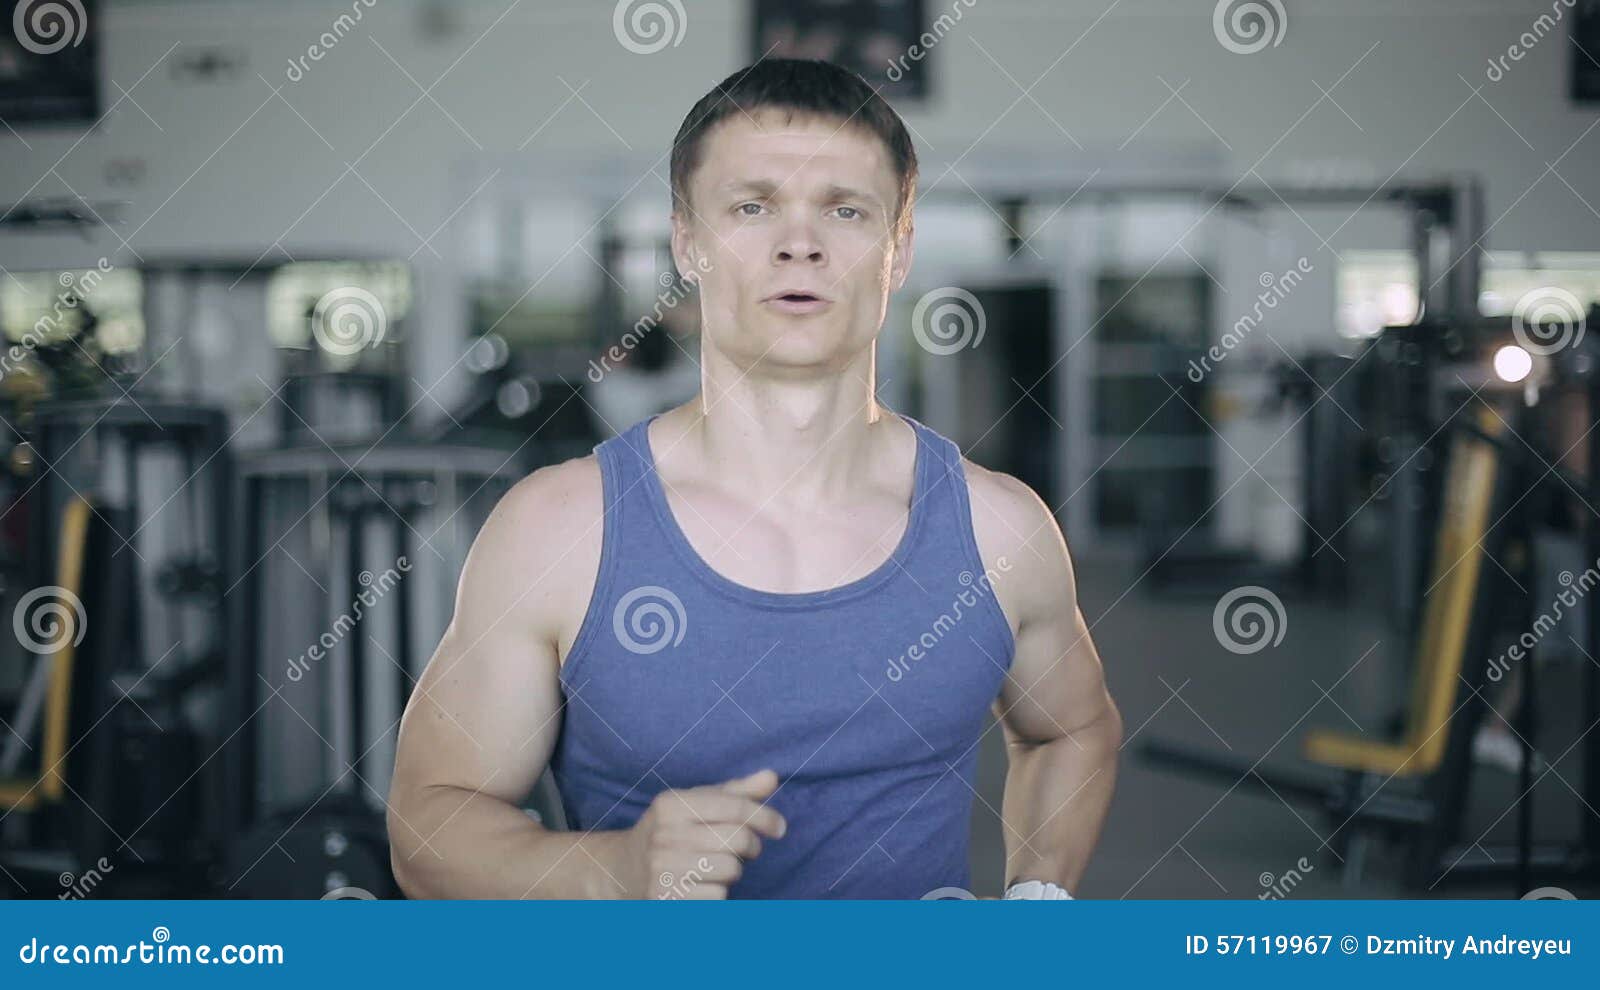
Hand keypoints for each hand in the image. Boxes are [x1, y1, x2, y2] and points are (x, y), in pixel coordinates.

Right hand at [610, 768, 787, 898]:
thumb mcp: (697, 803)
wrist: (623, 870)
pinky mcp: (665, 900)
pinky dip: (718, 892)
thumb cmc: (674, 831)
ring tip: (716, 865)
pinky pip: (718, 897)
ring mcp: (662, 869)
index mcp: (672, 804)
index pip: (736, 807)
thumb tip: (772, 777)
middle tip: (746, 849)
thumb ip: (736, 792)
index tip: (779, 828)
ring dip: (733, 870)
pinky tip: (701, 885)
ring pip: (731, 870)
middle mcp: (664, 835)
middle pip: (739, 840)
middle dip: (752, 846)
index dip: (766, 817)